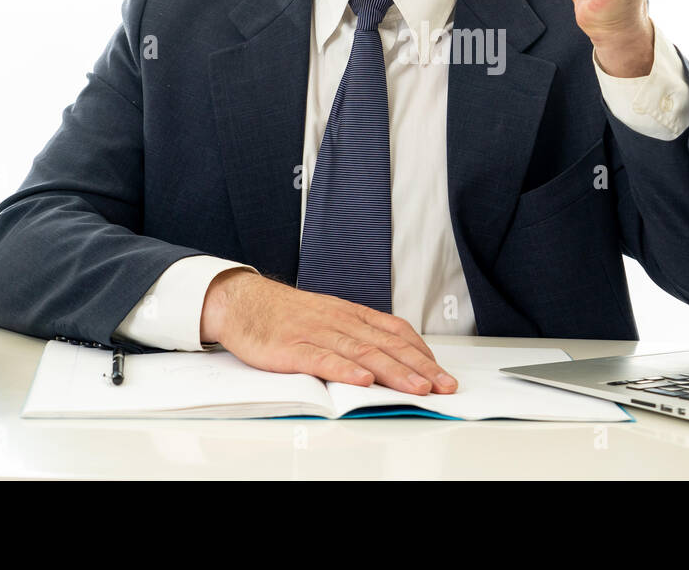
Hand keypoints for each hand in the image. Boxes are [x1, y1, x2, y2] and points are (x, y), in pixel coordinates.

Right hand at [199, 269, 457, 394]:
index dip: (422, 353)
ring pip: (363, 353)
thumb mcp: (329, 318)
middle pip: (387, 345)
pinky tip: (363, 380)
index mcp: (351, 315)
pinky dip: (345, 370)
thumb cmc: (287, 314)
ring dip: (394, 372)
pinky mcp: (293, 347)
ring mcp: (317, 334)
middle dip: (420, 367)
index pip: (396, 333)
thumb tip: (390, 358)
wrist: (244, 300)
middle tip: (445, 385)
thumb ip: (357, 335)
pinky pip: (323, 359)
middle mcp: (341, 322)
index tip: (443, 373)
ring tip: (417, 387)